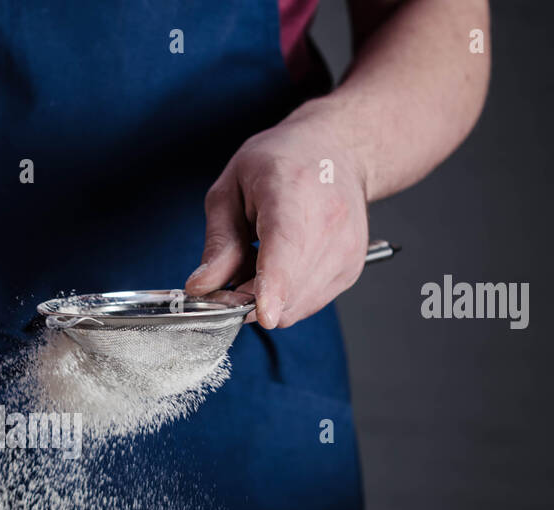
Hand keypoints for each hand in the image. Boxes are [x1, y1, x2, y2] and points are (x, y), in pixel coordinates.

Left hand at [185, 113, 368, 329]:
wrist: (337, 151)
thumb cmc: (281, 163)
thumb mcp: (231, 189)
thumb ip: (219, 242)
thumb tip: (202, 287)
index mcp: (292, 190)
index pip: (286, 245)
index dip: (275, 284)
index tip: (266, 314)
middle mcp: (329, 221)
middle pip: (287, 286)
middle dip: (248, 296)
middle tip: (235, 268)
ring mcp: (346, 248)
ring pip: (296, 305)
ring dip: (267, 297)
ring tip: (263, 257)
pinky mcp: (351, 269)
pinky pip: (307, 304)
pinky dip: (286, 296)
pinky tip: (283, 265)